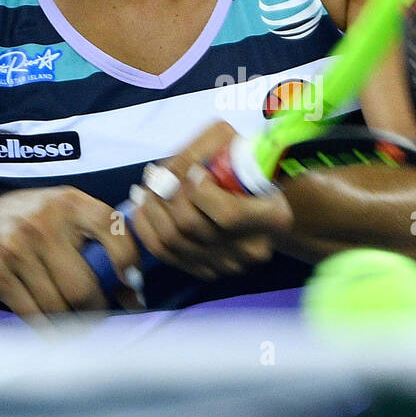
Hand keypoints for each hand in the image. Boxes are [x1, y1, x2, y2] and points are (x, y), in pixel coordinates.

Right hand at [0, 185, 143, 320]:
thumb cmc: (39, 229)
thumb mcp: (71, 223)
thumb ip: (106, 250)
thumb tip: (135, 300)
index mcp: (71, 203)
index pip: (114, 231)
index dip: (129, 262)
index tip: (132, 284)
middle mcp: (44, 221)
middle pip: (83, 286)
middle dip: (96, 308)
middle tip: (98, 314)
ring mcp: (16, 246)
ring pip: (58, 306)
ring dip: (71, 322)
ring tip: (74, 321)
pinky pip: (33, 315)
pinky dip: (48, 330)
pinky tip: (53, 330)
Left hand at [127, 121, 292, 280]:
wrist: (256, 198)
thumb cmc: (244, 163)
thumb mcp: (234, 145)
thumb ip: (203, 150)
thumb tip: (165, 173)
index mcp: (271, 217)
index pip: (228, 214)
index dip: (199, 192)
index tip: (191, 170)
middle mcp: (252, 248)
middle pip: (191, 227)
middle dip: (165, 197)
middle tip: (155, 177)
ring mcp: (229, 264)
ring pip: (172, 242)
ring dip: (150, 211)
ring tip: (144, 190)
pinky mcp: (208, 271)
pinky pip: (167, 254)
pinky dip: (148, 229)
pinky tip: (143, 209)